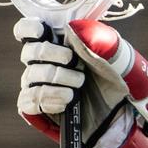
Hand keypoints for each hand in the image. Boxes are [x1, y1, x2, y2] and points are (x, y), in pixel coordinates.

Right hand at [15, 18, 147, 147]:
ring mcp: (37, 86)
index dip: (31, 28)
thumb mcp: (116, 59)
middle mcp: (42, 63)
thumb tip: (74, 29)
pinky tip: (66, 101)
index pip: (28, 29)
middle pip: (30, 52)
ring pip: (31, 77)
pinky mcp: (35, 108)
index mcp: (58, 44)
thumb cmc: (116, 84)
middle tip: (73, 62)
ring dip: (56, 79)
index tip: (44, 32)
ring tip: (77, 86)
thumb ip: (98, 40)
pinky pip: (28, 100)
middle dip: (51, 54)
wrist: (119, 119)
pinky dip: (48, 98)